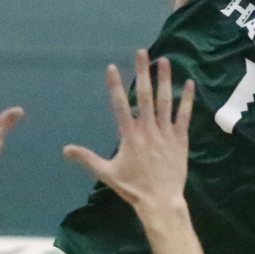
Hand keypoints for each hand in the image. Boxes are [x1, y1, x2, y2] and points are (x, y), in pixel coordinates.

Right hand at [62, 50, 194, 213]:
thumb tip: (65, 150)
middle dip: (142, 72)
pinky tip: (189, 83)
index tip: (112, 67)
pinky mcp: (180, 139)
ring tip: (163, 60)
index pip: (120, 105)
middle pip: (145, 95)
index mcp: (129, 135)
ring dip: (164, 79)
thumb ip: (87, 158)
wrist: (160, 201)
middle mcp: (147, 129)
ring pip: (165, 101)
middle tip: (142, 52)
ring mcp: (165, 133)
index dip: (116, 85)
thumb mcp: (106, 173)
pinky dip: (187, 99)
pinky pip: (184, 116)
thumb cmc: (132, 188)